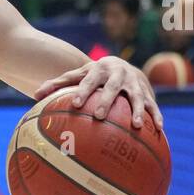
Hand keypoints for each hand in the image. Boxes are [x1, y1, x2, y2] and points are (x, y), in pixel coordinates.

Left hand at [33, 55, 163, 129]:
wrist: (121, 64)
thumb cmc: (93, 75)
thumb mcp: (77, 75)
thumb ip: (57, 84)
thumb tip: (34, 95)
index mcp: (99, 70)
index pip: (88, 80)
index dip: (82, 91)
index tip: (75, 104)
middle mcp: (118, 74)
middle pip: (113, 87)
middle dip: (107, 100)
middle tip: (99, 116)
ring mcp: (134, 83)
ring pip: (137, 96)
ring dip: (137, 110)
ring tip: (135, 126)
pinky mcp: (148, 92)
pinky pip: (153, 105)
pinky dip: (156, 116)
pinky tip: (159, 130)